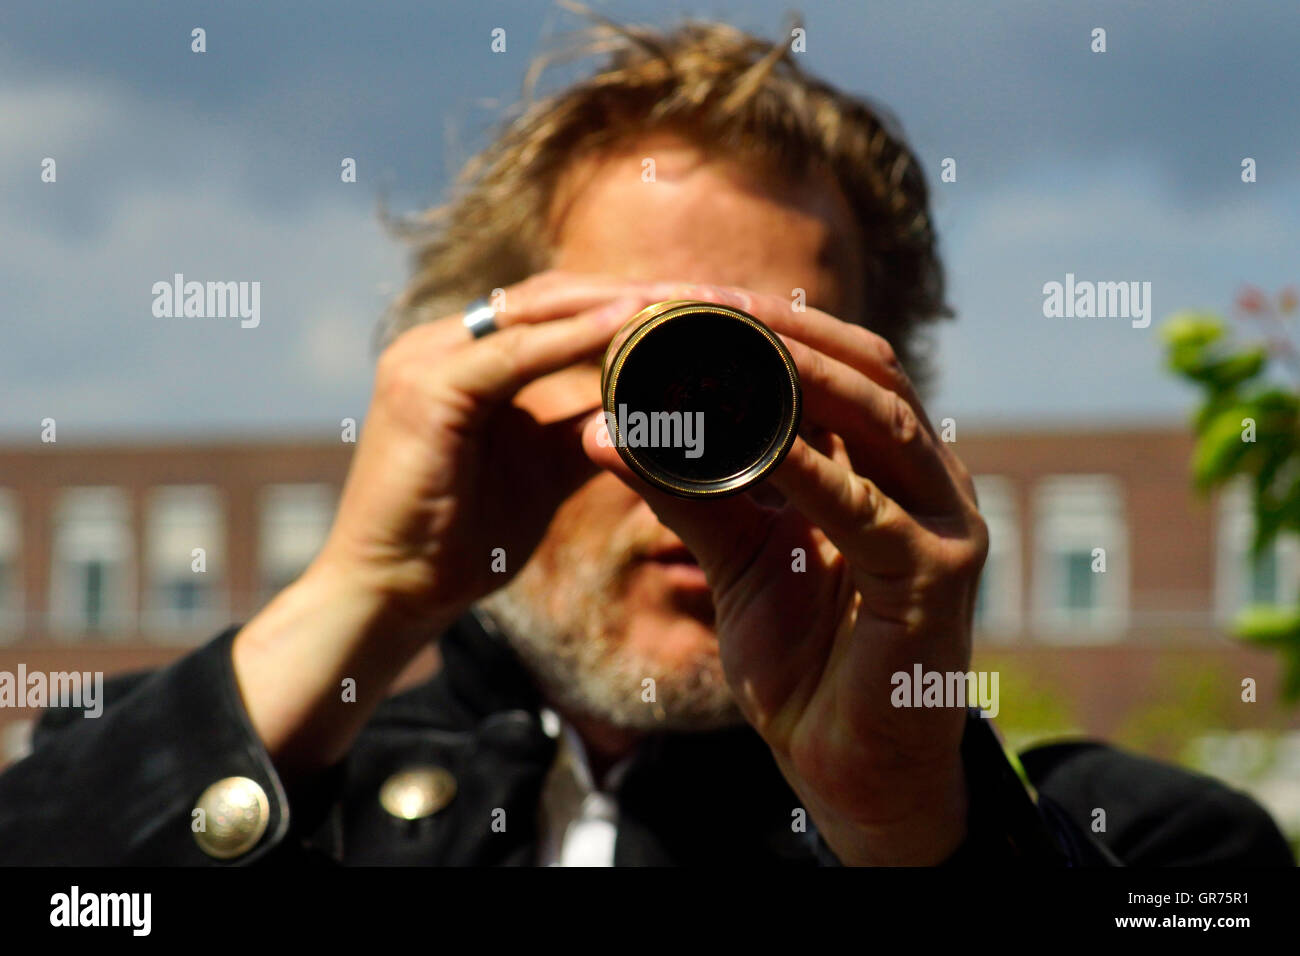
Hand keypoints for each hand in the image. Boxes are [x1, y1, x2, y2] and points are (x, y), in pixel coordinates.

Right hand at [234, 270, 659, 774]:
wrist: (391, 595)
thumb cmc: (460, 542)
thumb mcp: (545, 471)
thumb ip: (589, 429)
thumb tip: (654, 408)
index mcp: (464, 355)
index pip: (559, 307)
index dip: (631, 301)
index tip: (703, 309)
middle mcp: (440, 340)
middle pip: (555, 295)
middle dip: (638, 292)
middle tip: (714, 296)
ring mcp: (426, 357)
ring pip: (539, 311)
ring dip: (619, 303)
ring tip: (691, 301)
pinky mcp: (424, 388)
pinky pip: (515, 355)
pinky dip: (575, 339)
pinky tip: (633, 327)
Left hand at [583, 282, 987, 864]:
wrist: (850, 766)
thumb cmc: (804, 660)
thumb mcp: (737, 558)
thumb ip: (688, 490)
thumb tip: (607, 428)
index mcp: (889, 467)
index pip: (838, 367)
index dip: (770, 325)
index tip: (688, 297)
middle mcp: (929, 480)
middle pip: (864, 370)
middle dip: (782, 327)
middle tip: (699, 298)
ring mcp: (944, 522)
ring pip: (877, 418)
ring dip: (798, 372)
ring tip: (723, 334)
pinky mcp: (936, 576)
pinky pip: (864, 508)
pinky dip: (807, 467)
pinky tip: (750, 438)